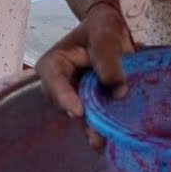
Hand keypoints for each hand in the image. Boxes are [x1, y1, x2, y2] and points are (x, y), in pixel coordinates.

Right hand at [35, 2, 133, 148]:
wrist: (111, 32)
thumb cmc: (102, 29)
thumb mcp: (105, 37)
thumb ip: (108, 60)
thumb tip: (116, 91)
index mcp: (54, 63)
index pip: (54, 80)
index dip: (64, 96)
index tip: (78, 111)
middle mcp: (58, 84)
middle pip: (64, 103)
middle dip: (81, 119)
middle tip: (95, 136)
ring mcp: (73, 95)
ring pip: (79, 115)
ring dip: (91, 127)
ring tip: (102, 142)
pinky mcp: (89, 104)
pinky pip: (92, 118)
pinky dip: (102, 127)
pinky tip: (111, 139)